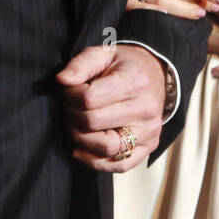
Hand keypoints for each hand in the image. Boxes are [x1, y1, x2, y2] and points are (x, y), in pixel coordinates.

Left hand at [55, 43, 166, 171]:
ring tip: (76, 125)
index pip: (89, 98)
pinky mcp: (148, 147)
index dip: (70, 95)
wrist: (155, 76)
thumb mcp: (103, 54)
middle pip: (92, 123)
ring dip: (80, 139)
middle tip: (70, 106)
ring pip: (104, 148)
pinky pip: (119, 165)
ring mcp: (149, 132)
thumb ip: (80, 64)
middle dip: (71, 115)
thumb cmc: (125, 66)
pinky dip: (95, 162)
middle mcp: (146, 109)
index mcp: (135, 82)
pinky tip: (81, 150)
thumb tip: (62, 81)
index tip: (69, 89)